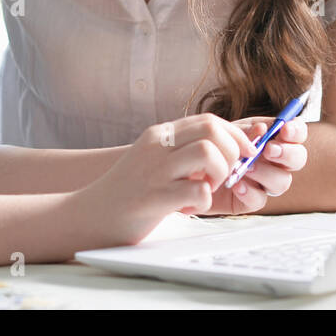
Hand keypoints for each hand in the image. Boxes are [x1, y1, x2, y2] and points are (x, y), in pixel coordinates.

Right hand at [72, 114, 256, 247]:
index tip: (244, 155)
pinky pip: (197, 191)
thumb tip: (229, 149)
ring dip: (219, 174)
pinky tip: (188, 207)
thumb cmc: (130, 191)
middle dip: (231, 152)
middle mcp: (157, 146)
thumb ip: (183, 151)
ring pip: (207, 152)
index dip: (236, 136)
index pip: (209, 120)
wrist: (91, 215)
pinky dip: (203, 201)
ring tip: (205, 189)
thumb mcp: (155, 160)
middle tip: (223, 175)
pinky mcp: (153, 197)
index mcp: (160, 135)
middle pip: (212, 130)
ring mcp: (154, 170)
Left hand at [203, 117, 308, 215]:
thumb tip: (263, 129)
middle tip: (269, 150)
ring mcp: (265, 182)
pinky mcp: (251, 201)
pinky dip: (250, 192)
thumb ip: (247, 131)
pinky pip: (260, 200)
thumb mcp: (228, 132)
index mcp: (273, 138)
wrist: (190, 168)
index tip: (285, 130)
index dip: (296, 131)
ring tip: (246, 168)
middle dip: (287, 153)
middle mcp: (275, 161)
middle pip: (298, 159)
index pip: (297, 133)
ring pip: (282, 181)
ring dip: (266, 172)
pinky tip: (237, 185)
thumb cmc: (213, 146)